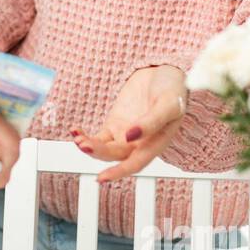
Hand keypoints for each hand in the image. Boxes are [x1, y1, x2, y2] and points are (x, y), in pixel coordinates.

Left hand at [70, 65, 187, 184]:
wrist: (165, 71)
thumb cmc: (174, 90)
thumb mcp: (169, 104)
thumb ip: (152, 121)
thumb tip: (130, 136)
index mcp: (156, 143)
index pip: (135, 163)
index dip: (119, 172)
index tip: (101, 177)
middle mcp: (139, 144)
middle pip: (114, 155)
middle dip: (98, 152)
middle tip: (84, 144)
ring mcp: (124, 135)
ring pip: (103, 148)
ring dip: (89, 146)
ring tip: (78, 138)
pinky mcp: (114, 124)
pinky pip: (97, 137)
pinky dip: (84, 136)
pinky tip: (75, 131)